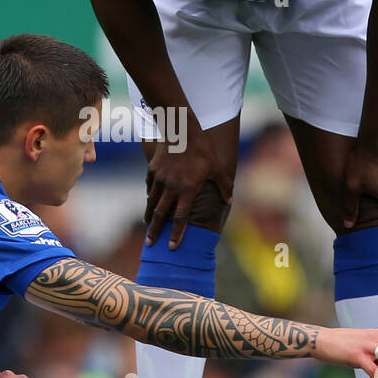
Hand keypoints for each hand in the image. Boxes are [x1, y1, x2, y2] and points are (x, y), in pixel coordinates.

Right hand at [144, 124, 232, 248]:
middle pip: (161, 215)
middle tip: (151, 244)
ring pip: (152, 202)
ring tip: (148, 224)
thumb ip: (223, 185)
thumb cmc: (202, 149)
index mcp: (187, 190)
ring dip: (150, 215)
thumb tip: (230, 200)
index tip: (173, 247)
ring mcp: (160, 179)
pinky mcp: (153, 170)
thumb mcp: (216, 167)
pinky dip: (150, 195)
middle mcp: (171, 187)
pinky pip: (150, 186)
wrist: (180, 130)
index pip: (181, 218)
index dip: (177, 234)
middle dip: (155, 231)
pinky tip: (150, 199)